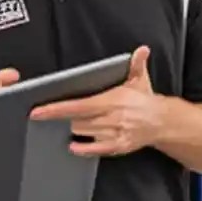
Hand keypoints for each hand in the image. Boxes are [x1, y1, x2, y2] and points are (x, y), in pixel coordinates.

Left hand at [30, 47, 162, 156]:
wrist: (163, 122)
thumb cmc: (145, 100)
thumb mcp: (140, 79)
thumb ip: (136, 64)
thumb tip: (142, 50)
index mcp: (113, 100)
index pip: (78, 105)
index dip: (55, 109)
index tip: (38, 111)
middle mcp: (112, 118)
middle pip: (76, 121)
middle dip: (62, 119)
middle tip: (50, 116)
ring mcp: (114, 133)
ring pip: (83, 133)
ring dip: (71, 130)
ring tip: (62, 126)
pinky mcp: (117, 146)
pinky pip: (94, 150)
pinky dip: (82, 148)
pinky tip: (73, 145)